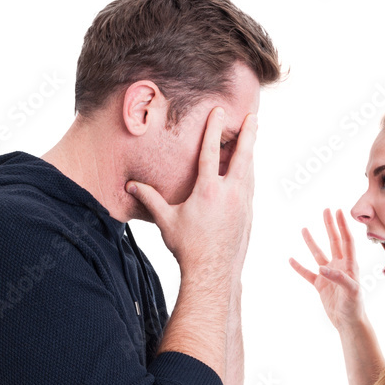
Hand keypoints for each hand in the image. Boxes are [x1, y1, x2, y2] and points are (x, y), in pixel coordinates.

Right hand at [126, 107, 256, 279]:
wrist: (213, 273)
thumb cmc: (188, 248)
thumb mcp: (166, 221)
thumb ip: (150, 199)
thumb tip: (130, 185)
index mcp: (209, 191)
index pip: (211, 152)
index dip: (213, 129)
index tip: (219, 111)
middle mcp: (230, 194)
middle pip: (243, 156)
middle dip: (248, 134)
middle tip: (253, 116)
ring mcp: (243, 204)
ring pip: (249, 171)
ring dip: (250, 153)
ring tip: (251, 139)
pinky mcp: (248, 215)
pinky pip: (250, 187)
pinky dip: (249, 174)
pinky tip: (247, 172)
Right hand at [289, 208, 365, 331]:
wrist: (349, 322)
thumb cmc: (354, 306)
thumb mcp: (351, 291)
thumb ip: (339, 277)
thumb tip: (322, 267)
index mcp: (350, 265)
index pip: (346, 241)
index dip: (342, 226)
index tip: (338, 211)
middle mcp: (340, 266)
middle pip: (334, 242)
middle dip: (330, 226)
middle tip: (325, 210)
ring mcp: (329, 275)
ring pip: (319, 255)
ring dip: (312, 243)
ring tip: (304, 229)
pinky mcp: (321, 285)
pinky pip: (307, 274)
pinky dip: (299, 267)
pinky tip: (291, 259)